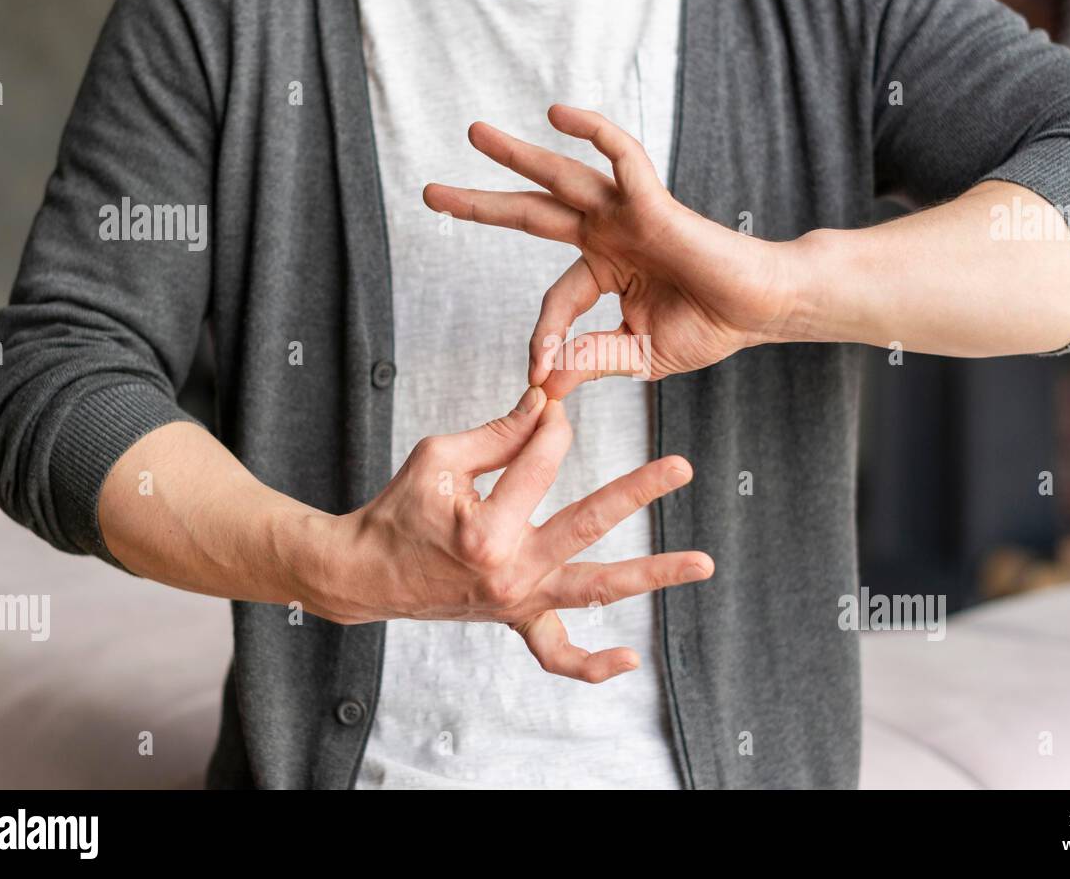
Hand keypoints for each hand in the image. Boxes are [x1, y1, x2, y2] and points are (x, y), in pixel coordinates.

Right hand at [310, 387, 713, 682]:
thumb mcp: (440, 458)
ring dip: (652, 574)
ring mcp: (516, 601)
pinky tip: (629, 660)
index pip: (541, 460)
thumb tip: (549, 405)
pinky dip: (592, 664)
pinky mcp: (515, 619)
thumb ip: (501, 433)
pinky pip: (555, 652)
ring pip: (594, 588)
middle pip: (586, 523)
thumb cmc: (398, 510)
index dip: (547, 424)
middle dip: (638, 490)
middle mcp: (508, 570)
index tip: (548, 406)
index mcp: (485, 528)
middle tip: (682, 466)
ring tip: (704, 563)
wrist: (365, 574)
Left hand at [423, 104, 802, 398]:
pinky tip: (558, 115)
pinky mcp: (654, 202)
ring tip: (473, 133)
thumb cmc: (709, 326)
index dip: (545, 339)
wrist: (760, 310)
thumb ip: (589, 361)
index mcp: (605, 270)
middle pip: (532, 215)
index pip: (555, 302)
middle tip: (430, 193)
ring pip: (562, 178)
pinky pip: (621, 157)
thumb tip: (543, 385)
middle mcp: (608, 235)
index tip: (541, 375)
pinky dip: (592, 132)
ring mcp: (628, 214)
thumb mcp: (637, 355)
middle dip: (481, 205)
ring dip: (516, 156)